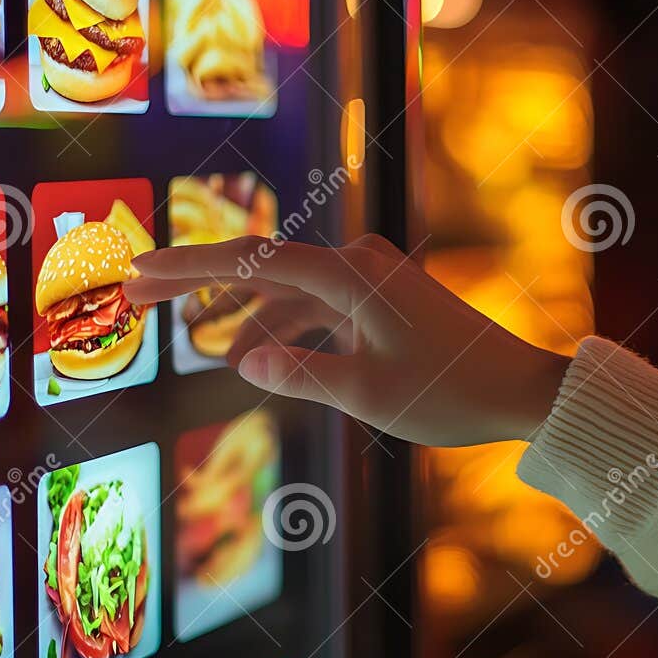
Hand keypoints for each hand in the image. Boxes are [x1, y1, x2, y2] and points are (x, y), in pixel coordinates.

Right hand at [126, 236, 571, 446]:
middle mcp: (359, 262)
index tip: (135, 273)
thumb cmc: (450, 394)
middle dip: (201, 284)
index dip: (186, 268)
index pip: (249, 262)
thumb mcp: (366, 395)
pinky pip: (319, 305)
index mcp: (349, 275)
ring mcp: (374, 277)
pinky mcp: (386, 298)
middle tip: (139, 297)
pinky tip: (262, 355)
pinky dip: (287, 327)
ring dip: (247, 317)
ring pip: (290, 291)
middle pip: (261, 267)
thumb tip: (242, 360)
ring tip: (202, 349)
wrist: (522, 390)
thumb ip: (299, 374)